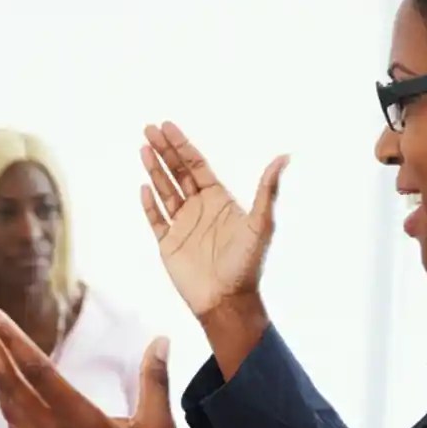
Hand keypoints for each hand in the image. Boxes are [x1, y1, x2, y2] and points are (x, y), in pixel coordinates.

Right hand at [140, 121, 288, 318]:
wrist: (227, 300)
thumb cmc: (247, 264)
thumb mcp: (262, 224)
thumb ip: (267, 190)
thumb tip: (284, 157)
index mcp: (219, 200)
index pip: (196, 165)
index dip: (182, 145)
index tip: (168, 127)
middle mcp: (199, 208)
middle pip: (178, 173)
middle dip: (164, 151)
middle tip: (149, 129)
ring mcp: (183, 225)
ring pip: (165, 191)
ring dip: (154, 170)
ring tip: (142, 149)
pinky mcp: (168, 244)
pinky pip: (156, 219)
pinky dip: (149, 203)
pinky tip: (143, 187)